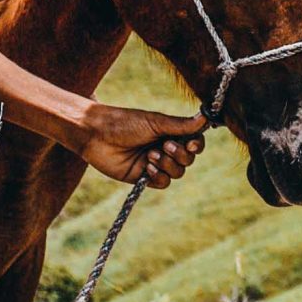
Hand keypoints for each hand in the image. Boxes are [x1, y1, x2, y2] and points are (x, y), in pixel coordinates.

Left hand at [79, 103, 207, 187]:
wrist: (97, 135)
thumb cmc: (125, 123)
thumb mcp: (155, 122)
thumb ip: (180, 125)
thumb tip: (205, 118)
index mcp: (169, 132)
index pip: (194, 142)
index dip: (197, 145)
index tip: (192, 143)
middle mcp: (165, 148)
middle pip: (188, 160)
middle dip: (180, 155)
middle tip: (165, 145)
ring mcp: (155, 163)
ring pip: (178, 173)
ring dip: (168, 165)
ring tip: (150, 154)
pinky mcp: (144, 177)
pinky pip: (163, 183)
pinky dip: (159, 175)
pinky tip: (146, 166)